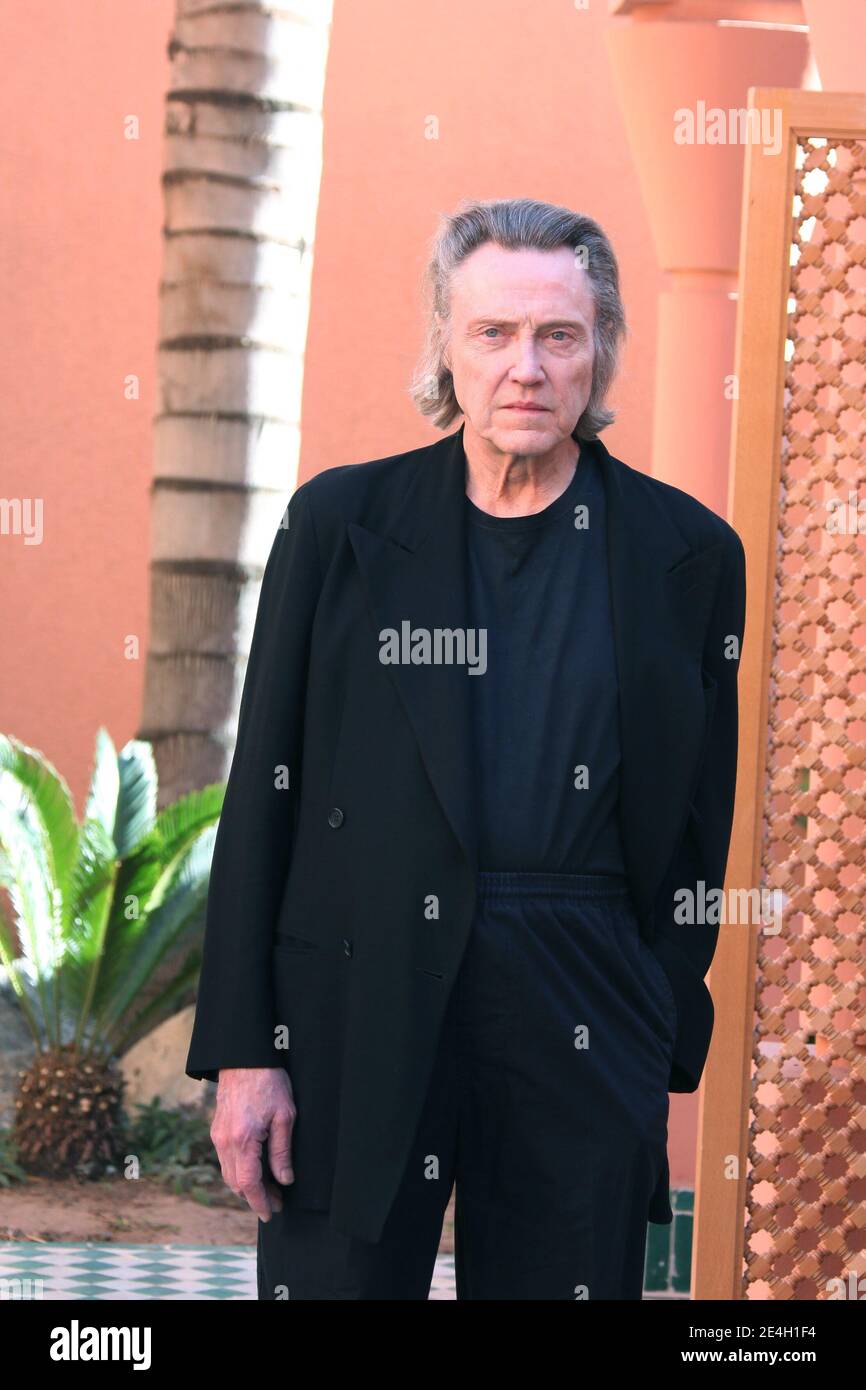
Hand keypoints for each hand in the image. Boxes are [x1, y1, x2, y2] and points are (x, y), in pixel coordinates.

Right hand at [210, 1067, 295, 1220]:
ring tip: (270, 1187)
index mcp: (243, 1140)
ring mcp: (218, 1136)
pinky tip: (256, 1168)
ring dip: (247, 1185)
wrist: (244, 1058)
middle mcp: (225, 1142)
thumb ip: (282, 1152)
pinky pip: (225, 1160)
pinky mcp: (217, 1130)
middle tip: (278, 1201)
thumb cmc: (269, 1082)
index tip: (271, 1214)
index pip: (249, 1184)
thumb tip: (284, 1180)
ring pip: (229, 1173)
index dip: (260, 1202)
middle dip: (256, 1197)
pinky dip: (239, 1171)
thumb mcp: (285, 1116)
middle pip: (236, 1183)